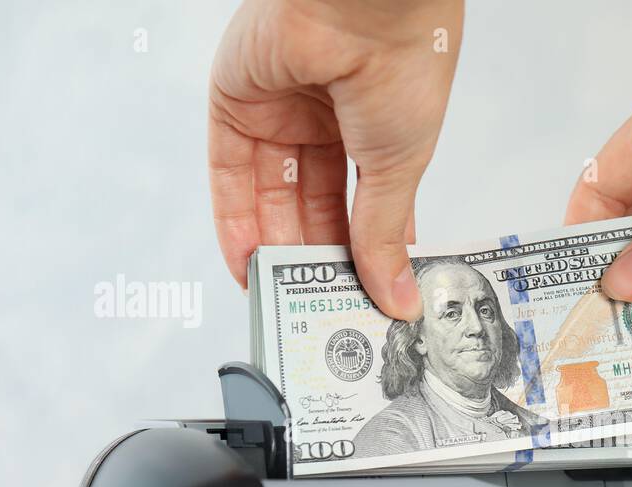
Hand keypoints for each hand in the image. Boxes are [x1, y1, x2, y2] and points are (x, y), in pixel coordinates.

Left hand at [209, 0, 462, 318]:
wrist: (364, 2)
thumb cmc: (403, 63)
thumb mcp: (399, 167)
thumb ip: (384, 236)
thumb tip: (398, 298)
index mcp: (379, 126)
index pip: (366, 205)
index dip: (366, 254)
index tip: (367, 301)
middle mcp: (329, 119)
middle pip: (314, 206)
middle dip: (318, 259)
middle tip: (324, 311)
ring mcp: (280, 111)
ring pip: (272, 195)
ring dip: (278, 249)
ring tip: (286, 302)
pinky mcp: (236, 103)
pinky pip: (228, 174)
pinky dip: (235, 222)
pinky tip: (247, 267)